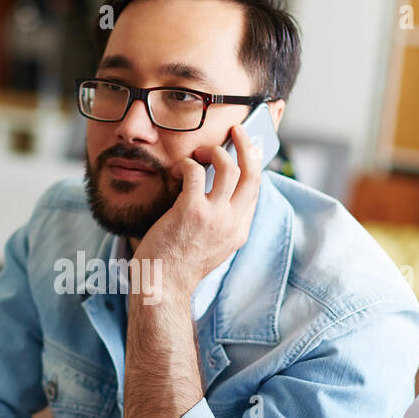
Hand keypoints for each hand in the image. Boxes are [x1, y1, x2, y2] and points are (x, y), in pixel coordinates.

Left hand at [134, 123, 263, 302]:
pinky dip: (186, 163)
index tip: (248, 149)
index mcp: (238, 231)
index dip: (254, 164)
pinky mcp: (191, 211)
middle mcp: (232, 222)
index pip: (256, 190)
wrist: (162, 287)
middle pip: (253, 173)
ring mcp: (214, 216)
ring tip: (198, 152)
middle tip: (237, 130)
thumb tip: (217, 194)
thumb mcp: (211, 246)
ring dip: (213, 151)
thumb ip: (219, 223)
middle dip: (247, 145)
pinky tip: (176, 170)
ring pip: (229, 166)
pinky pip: (195, 172)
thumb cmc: (177, 265)